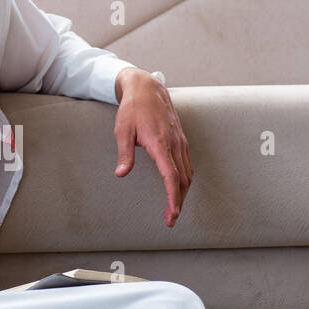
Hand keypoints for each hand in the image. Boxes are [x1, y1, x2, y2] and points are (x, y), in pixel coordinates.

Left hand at [112, 68, 192, 227]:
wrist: (147, 88)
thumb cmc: (132, 110)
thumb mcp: (122, 131)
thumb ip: (124, 154)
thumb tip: (121, 174)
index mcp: (160, 144)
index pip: (171, 176)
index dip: (173, 197)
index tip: (172, 213)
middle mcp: (175, 144)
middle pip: (183, 180)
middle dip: (178, 202)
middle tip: (169, 219)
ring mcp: (180, 142)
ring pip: (187, 173)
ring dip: (182, 193)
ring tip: (173, 209)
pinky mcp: (181, 140)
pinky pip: (187, 164)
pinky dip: (184, 180)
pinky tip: (178, 188)